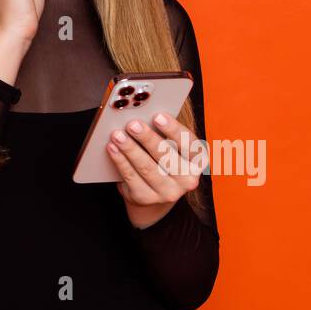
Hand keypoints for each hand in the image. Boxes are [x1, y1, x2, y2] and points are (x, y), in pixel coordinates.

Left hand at [106, 110, 209, 228]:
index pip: (190, 144)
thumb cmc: (163, 159)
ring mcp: (167, 192)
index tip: (158, 115)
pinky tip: (113, 148)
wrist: (155, 194)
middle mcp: (187, 180)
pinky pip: (131, 177)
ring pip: (146, 167)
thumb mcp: (171, 146)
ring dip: (130, 149)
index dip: (174, 129)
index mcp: (198, 161)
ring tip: (117, 135)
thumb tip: (143, 111)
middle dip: (147, 138)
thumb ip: (163, 131)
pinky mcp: (146, 198)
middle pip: (166, 156)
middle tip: (132, 124)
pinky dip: (120, 161)